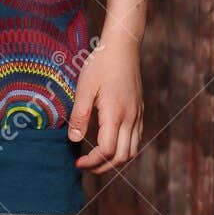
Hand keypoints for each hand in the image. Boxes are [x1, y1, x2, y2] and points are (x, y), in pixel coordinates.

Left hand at [67, 35, 143, 172]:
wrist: (123, 47)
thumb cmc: (101, 65)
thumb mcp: (84, 88)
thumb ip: (79, 115)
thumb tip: (73, 140)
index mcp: (115, 114)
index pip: (107, 151)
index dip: (92, 162)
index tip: (77, 161)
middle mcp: (130, 118)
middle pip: (122, 157)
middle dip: (103, 167)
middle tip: (85, 166)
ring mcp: (138, 115)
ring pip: (132, 150)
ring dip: (116, 161)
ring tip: (97, 160)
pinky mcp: (140, 110)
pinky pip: (136, 139)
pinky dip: (125, 149)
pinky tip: (111, 145)